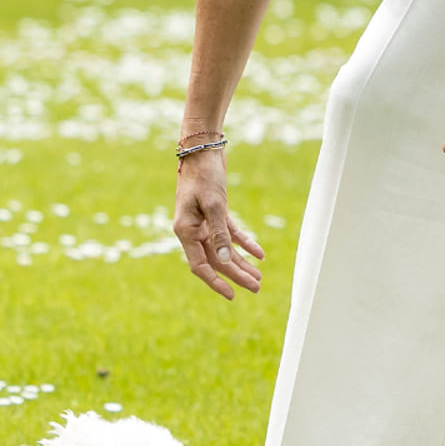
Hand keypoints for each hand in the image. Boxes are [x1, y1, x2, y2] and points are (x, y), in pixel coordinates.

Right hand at [172, 148, 265, 300]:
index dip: (215, 282)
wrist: (202, 150)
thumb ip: (219, 234)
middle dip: (236, 275)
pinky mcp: (215, 213)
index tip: (232, 295)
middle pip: (216, 260)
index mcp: (185, 231)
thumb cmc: (204, 175)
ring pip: (224, 249)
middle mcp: (193, 230)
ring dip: (241, 263)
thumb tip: (225, 261)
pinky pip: (230, 234)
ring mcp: (204, 223)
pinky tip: (259, 254)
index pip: (200, 265)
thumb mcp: (214, 205)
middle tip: (256, 288)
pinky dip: (244, 243)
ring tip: (258, 278)